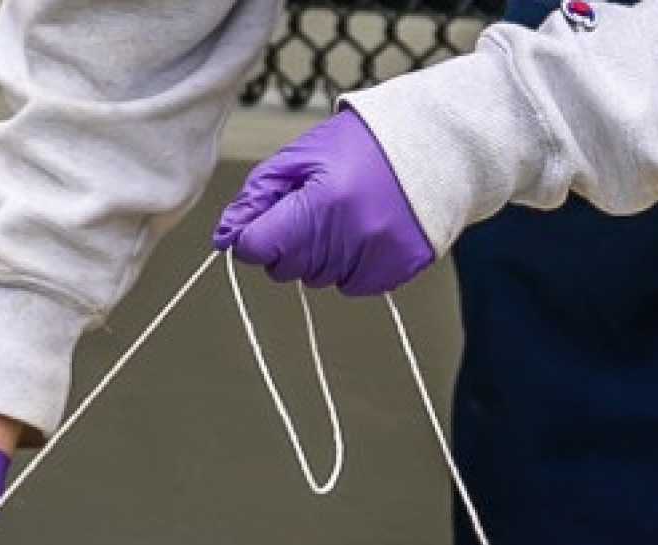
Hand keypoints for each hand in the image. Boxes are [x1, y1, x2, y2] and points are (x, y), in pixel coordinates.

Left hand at [213, 109, 434, 295]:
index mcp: (321, 202)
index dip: (254, 236)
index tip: (265, 222)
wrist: (432, 145)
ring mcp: (377, 257)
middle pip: (284, 269)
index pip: (258, 248)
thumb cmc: (361, 145)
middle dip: (288, 243)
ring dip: (320, 256)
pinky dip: (350, 266)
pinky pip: (352, 286)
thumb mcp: (301, 157)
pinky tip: (364, 232)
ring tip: (345, 215)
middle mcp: (350, 236)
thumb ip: (258, 197)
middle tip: (314, 208)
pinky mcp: (398, 270)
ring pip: (317, 280)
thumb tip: (225, 236)